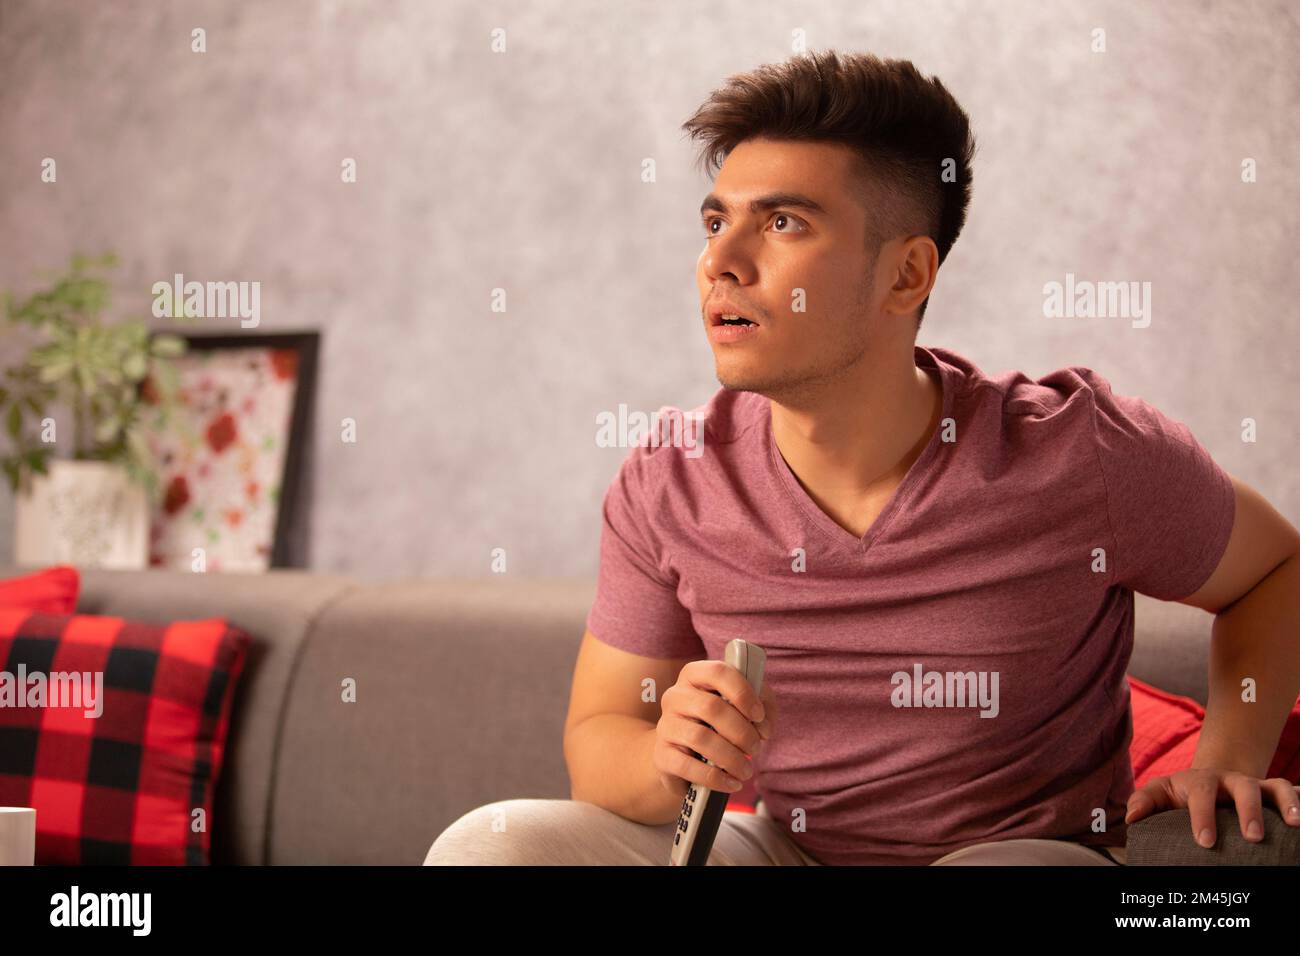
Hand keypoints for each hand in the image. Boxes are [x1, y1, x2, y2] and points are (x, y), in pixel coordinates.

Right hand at [653, 659, 775, 796]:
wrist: (685, 754)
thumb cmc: (720, 724)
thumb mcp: (744, 707)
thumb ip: (761, 705)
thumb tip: (763, 726)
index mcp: (695, 675)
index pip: (718, 672)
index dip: (742, 693)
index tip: (759, 715)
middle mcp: (674, 696)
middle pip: (711, 707)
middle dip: (741, 731)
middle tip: (756, 748)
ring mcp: (665, 725)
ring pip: (700, 738)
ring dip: (731, 757)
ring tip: (747, 770)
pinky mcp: (661, 755)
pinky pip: (688, 766)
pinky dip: (716, 778)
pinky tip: (732, 783)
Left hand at [1124, 768, 1299, 846]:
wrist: (1211, 780)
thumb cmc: (1183, 793)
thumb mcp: (1162, 793)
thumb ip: (1145, 802)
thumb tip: (1131, 817)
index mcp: (1202, 780)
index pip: (1202, 793)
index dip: (1203, 815)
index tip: (1205, 841)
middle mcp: (1233, 780)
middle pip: (1244, 787)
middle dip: (1249, 811)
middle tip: (1253, 837)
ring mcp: (1258, 786)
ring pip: (1277, 787)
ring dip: (1288, 803)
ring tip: (1296, 824)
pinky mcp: (1276, 795)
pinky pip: (1295, 794)